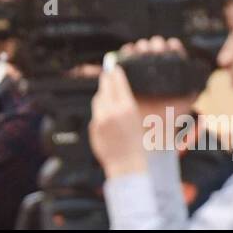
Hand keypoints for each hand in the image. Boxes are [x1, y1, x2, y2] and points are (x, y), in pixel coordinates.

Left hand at [89, 62, 148, 179]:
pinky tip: (106, 117)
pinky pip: (95, 114)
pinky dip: (100, 112)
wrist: (127, 165)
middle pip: (105, 87)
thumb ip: (127, 104)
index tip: (114, 67)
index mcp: (127, 108)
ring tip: (108, 97)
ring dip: (102, 96)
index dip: (114, 73)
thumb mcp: (138, 120)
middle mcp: (112, 111)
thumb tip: (119, 89)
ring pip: (98, 99)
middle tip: (107, 74)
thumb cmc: (138, 145)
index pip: (117, 82)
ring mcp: (100, 119)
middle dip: (106, 80)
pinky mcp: (93, 127)